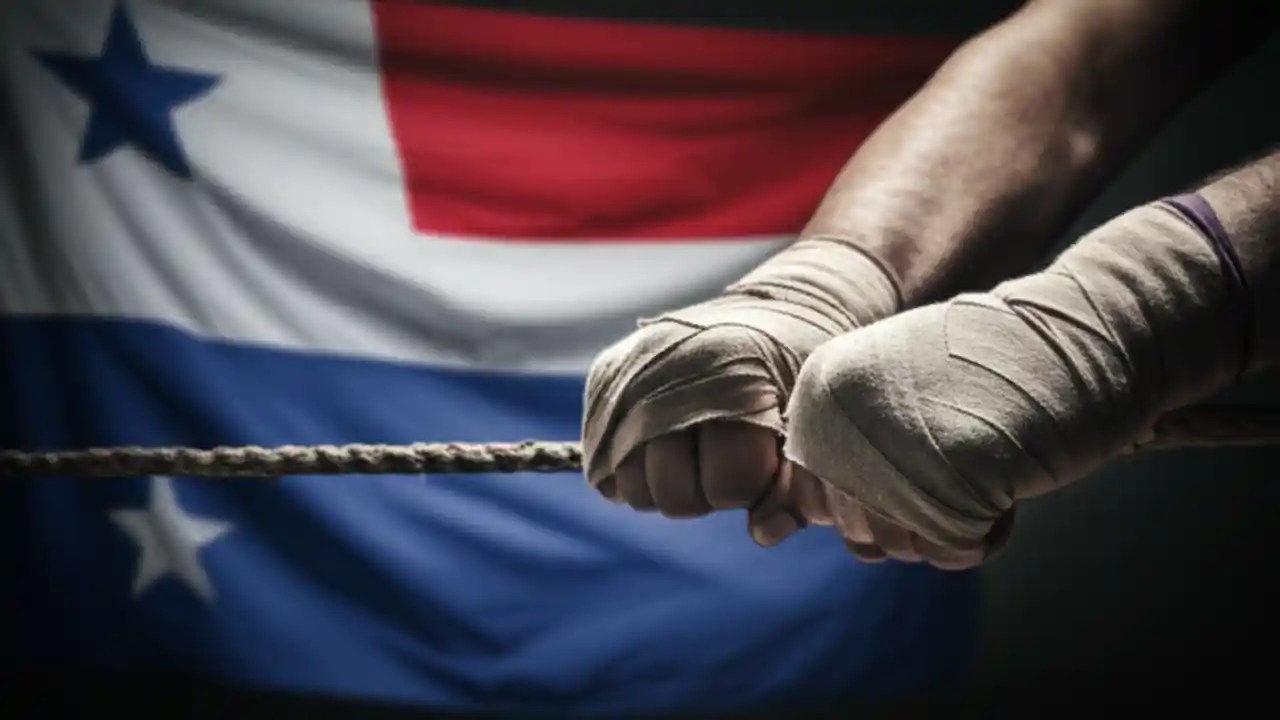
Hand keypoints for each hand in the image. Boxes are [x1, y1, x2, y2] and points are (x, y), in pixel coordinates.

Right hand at [581, 238, 901, 532]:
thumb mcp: (812, 422)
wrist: (783, 306)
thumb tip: (760, 534)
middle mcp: (670, 369)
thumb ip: (794, 488)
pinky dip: (629, 467)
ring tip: (691, 459)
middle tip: (722, 467)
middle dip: (701, 494)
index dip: (747, 487)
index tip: (760, 463)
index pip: (725, 483)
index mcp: (735, 376)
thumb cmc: (805, 370)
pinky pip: (600, 456)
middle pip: (667, 491)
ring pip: (626, 483)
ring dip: (661, 485)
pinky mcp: (607, 372)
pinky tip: (661, 450)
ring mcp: (631, 369)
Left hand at [771, 200, 1255, 565]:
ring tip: (985, 462)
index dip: (876, 496)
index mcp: (820, 389)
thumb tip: (762, 533)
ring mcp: (890, 446)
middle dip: (916, 516)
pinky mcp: (950, 479)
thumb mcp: (890, 398)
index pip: (815, 499)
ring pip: (899, 547)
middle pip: (855, 529)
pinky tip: (1010, 478)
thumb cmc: (986, 375)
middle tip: (964, 461)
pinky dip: (989, 532)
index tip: (923, 449)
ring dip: (950, 524)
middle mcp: (839, 416)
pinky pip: (953, 551)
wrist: (1081, 334)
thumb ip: (832, 456)